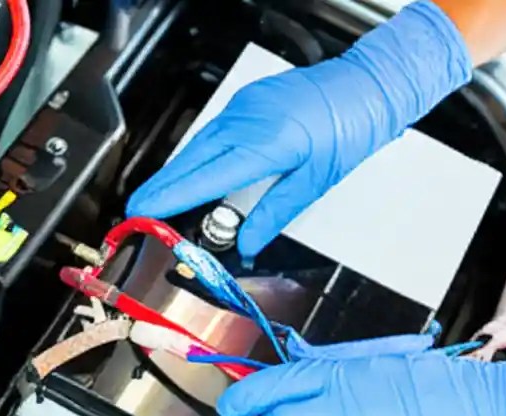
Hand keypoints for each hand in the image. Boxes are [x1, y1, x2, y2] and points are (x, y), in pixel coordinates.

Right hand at [126, 0, 471, 258]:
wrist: (368, 84)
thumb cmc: (352, 125)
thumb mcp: (317, 181)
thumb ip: (277, 213)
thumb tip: (248, 241)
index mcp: (264, 144)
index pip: (204, 178)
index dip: (169, 197)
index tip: (143, 212)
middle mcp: (246, 121)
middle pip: (189, 160)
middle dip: (160, 188)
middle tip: (137, 211)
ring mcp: (244, 107)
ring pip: (197, 145)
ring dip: (177, 172)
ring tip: (159, 199)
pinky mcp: (247, 101)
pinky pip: (212, 131)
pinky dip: (197, 154)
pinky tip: (193, 171)